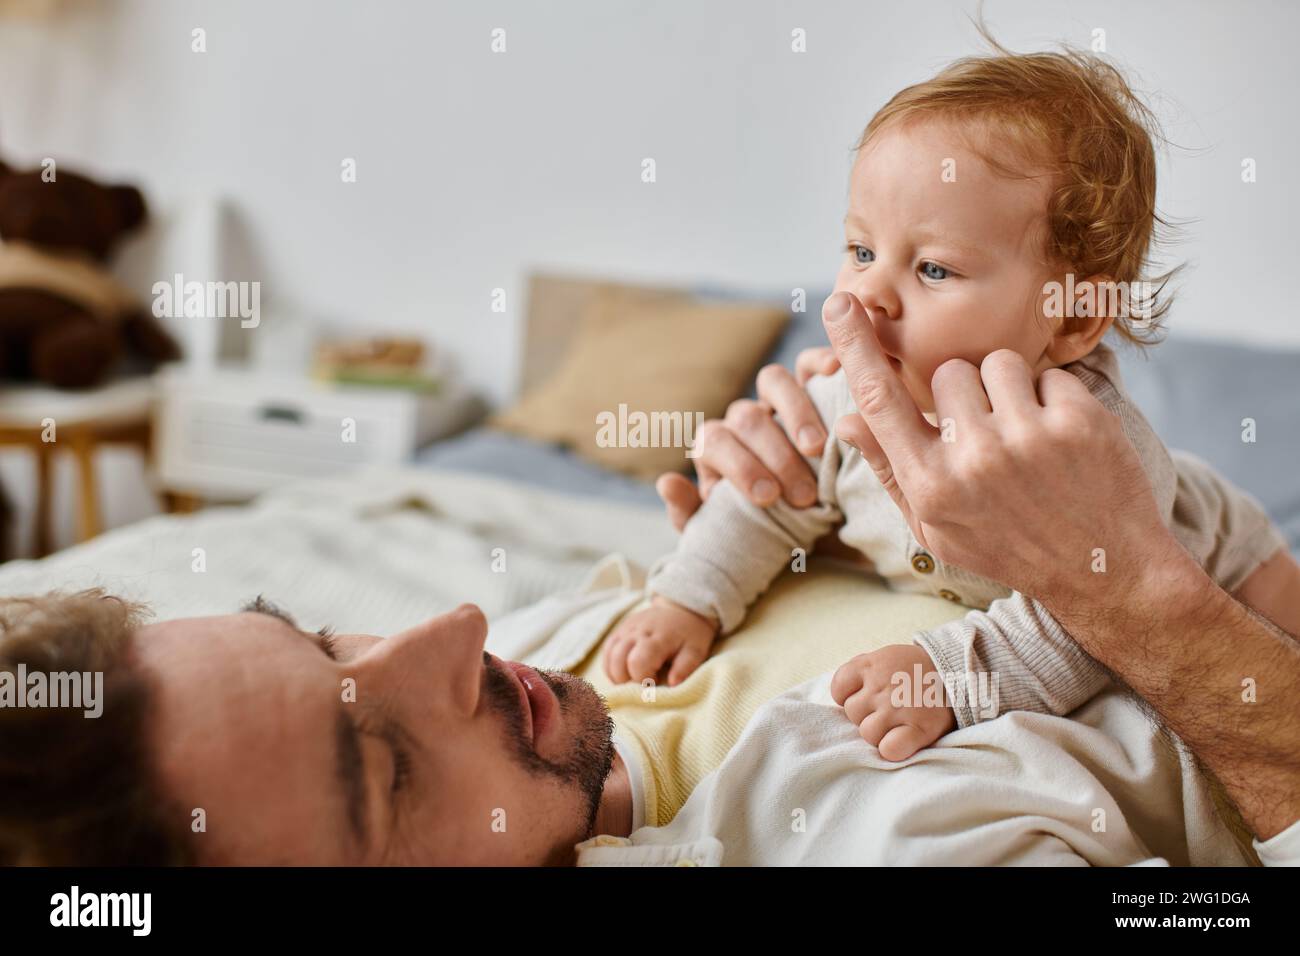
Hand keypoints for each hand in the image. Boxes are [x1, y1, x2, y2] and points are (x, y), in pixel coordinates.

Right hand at [603, 597, 718, 686]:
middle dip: (627, 680)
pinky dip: (611, 667)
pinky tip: (624, 673)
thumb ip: (685, 667)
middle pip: (618, 661)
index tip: (654, 682)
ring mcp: (625, 629)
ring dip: (617, 675)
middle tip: (643, 683)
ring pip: (608, 657)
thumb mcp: (695, 651)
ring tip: (633, 679)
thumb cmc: (689, 635)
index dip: (642, 679)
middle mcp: (637, 631)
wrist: (681, 609)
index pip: (637, 662)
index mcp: (658, 637)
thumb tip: (672, 684)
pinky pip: (606, 652)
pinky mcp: (619, 631)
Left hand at [656, 347, 840, 531]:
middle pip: (747, 417)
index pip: (714, 441)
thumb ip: (691, 513)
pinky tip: (834, 371)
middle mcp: (743, 419)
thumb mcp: (725, 534)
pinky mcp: (813, 389)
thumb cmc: (763, 533)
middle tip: (803, 495)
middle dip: (774, 454)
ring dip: (796, 412)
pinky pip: (808, 365)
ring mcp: (777, 401)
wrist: (809, 534)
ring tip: (818, 449)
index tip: (768, 498)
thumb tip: (667, 482)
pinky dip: (818, 361)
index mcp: (717, 448)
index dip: (739, 467)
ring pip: (773, 382)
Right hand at [821, 290, 1168, 609]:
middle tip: (989, 436)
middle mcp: (973, 460)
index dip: (854, 345)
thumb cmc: (1009, 548)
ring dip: (1008, 390)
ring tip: (1025, 436)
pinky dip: (1054, 400)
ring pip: (996, 364)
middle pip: (947, 373)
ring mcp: (1027, 439)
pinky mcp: (1078, 423)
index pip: (878, 399)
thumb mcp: (936, 526)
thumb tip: (848, 421)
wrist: (1105, 572)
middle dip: (965, 393)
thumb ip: (890, 471)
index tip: (840, 300)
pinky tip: (1062, 442)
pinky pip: (1047, 375)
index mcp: (930, 485)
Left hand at [830, 644, 955, 759]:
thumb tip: (841, 695)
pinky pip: (888, 750)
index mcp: (871, 665)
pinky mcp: (918, 729)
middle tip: (889, 709)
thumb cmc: (917, 670)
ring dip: (880, 733)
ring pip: (867, 734)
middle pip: (852, 713)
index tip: (866, 696)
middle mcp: (882, 686)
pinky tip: (903, 739)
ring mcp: (898, 708)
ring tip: (898, 723)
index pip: (839, 689)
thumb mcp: (887, 657)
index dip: (850, 696)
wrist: (959, 674)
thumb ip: (862, 670)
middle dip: (867, 714)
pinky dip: (892, 749)